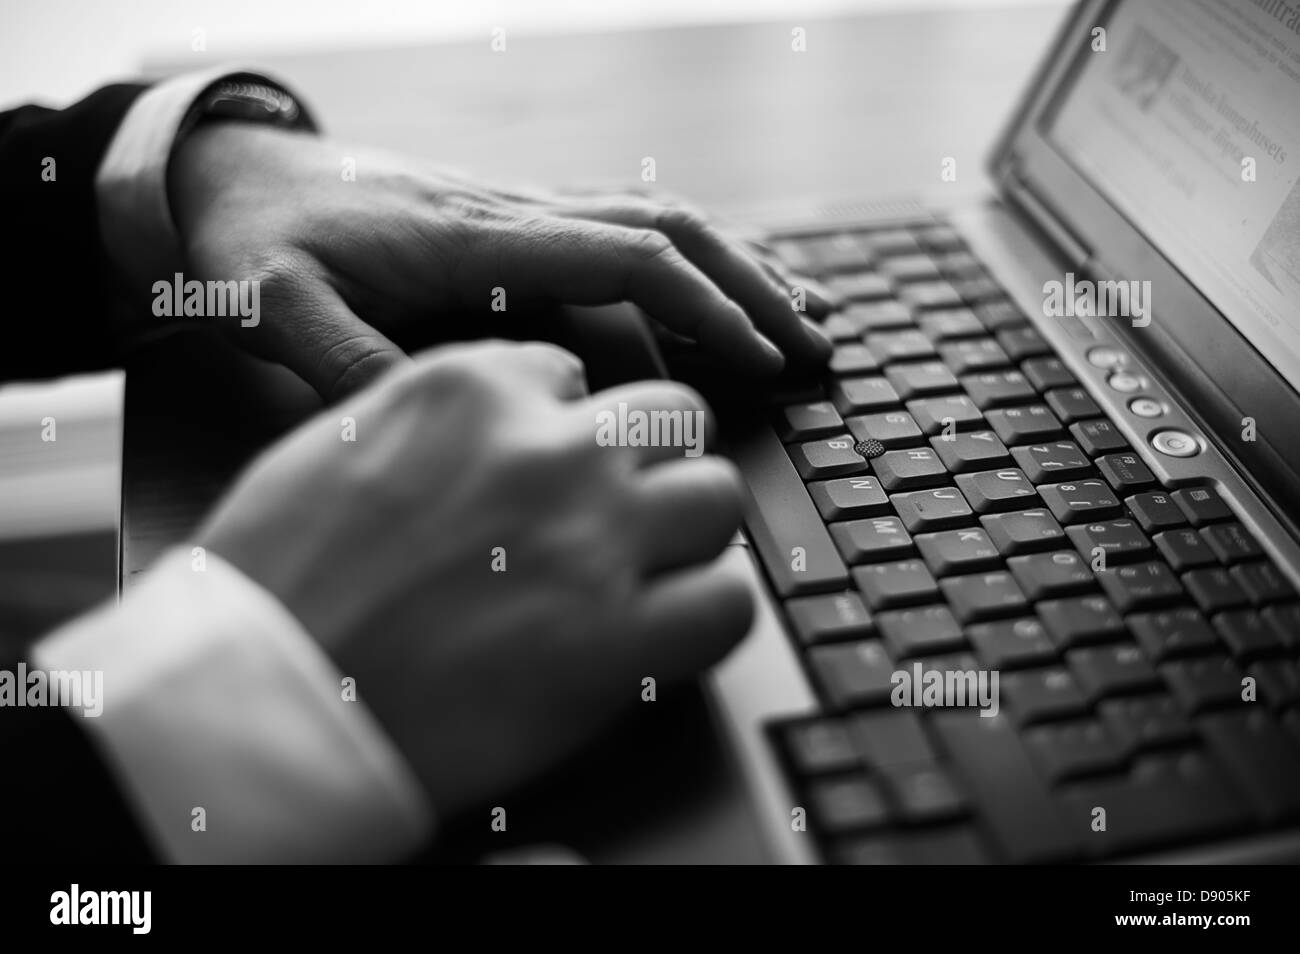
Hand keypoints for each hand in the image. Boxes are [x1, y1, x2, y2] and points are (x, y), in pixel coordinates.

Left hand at [168, 122, 833, 399]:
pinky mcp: (515, 229)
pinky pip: (624, 234)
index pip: (623, 258)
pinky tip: (721, 293)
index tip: (759, 358)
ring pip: (658, 224)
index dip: (701, 306)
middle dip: (751, 287)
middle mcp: (517, 216)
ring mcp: (521, 216)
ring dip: (737, 268)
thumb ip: (345, 364)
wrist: (230, 174)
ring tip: (804, 318)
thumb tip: (440, 426)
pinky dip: (690, 264)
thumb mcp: (272, 308)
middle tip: (815, 347)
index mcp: (477, 239)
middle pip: (667, 230)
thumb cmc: (253, 242)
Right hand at [197, 340, 752, 816]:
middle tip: (624, 513)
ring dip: (689, 533)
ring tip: (648, 573)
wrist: (257, 692)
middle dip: (653, 462)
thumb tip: (492, 435)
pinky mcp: (620, 637)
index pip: (575, 374)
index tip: (557, 471)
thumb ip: (437, 420)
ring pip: (716, 495)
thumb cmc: (275, 580)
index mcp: (472, 387)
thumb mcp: (342, 443)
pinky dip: (709, 616)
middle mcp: (547, 446)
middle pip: (671, 418)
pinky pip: (728, 599)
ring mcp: (593, 537)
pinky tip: (667, 635)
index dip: (569, 429)